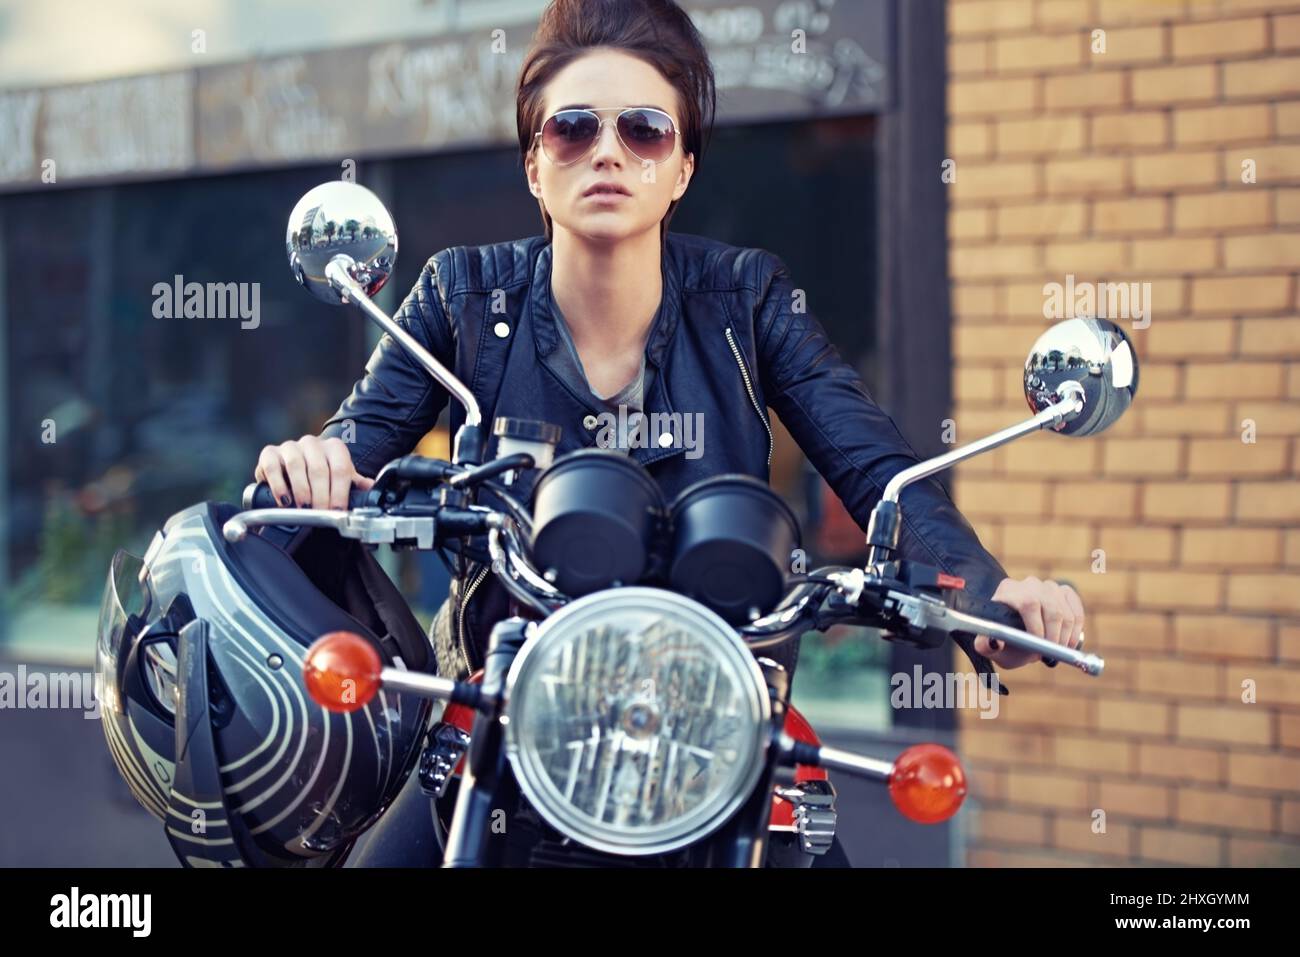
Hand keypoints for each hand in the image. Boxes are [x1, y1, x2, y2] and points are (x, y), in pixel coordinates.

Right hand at [254, 435, 374, 510]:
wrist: (291, 467)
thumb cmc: (320, 475)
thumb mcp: (340, 479)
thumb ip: (356, 484)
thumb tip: (373, 489)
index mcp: (334, 448)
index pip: (340, 469)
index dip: (340, 492)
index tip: (337, 510)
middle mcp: (312, 443)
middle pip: (319, 469)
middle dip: (321, 496)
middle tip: (320, 513)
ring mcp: (290, 446)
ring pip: (296, 466)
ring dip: (301, 490)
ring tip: (303, 508)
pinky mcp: (269, 453)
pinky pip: (272, 466)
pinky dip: (278, 484)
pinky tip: (284, 500)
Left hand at [973, 576, 1084, 669]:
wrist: (1014, 631)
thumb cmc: (1001, 639)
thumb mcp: (988, 646)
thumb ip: (986, 646)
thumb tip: (995, 641)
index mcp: (1007, 590)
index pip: (1028, 603)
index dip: (1037, 628)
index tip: (1038, 650)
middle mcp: (1029, 584)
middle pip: (1051, 607)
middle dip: (1053, 636)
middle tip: (1049, 655)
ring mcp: (1049, 586)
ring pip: (1065, 612)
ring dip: (1065, 636)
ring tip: (1055, 651)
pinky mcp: (1064, 591)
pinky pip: (1076, 609)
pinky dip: (1076, 629)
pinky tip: (1068, 643)